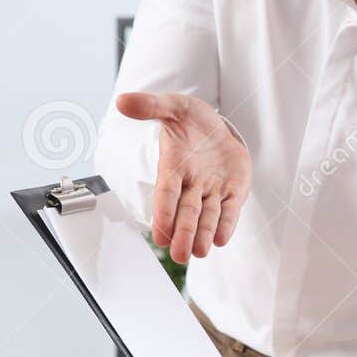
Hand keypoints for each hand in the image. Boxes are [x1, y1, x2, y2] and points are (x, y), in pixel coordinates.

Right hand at [115, 91, 251, 264]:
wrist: (218, 128)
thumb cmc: (192, 120)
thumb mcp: (174, 105)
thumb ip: (151, 106)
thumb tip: (123, 100)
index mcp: (173, 166)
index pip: (167, 193)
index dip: (164, 212)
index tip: (160, 233)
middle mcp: (191, 183)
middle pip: (186, 213)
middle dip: (183, 234)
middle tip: (179, 256)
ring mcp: (212, 190)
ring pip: (207, 217)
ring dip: (202, 235)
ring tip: (199, 253)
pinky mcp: (232, 193)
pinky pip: (229, 212)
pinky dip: (226, 225)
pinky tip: (220, 239)